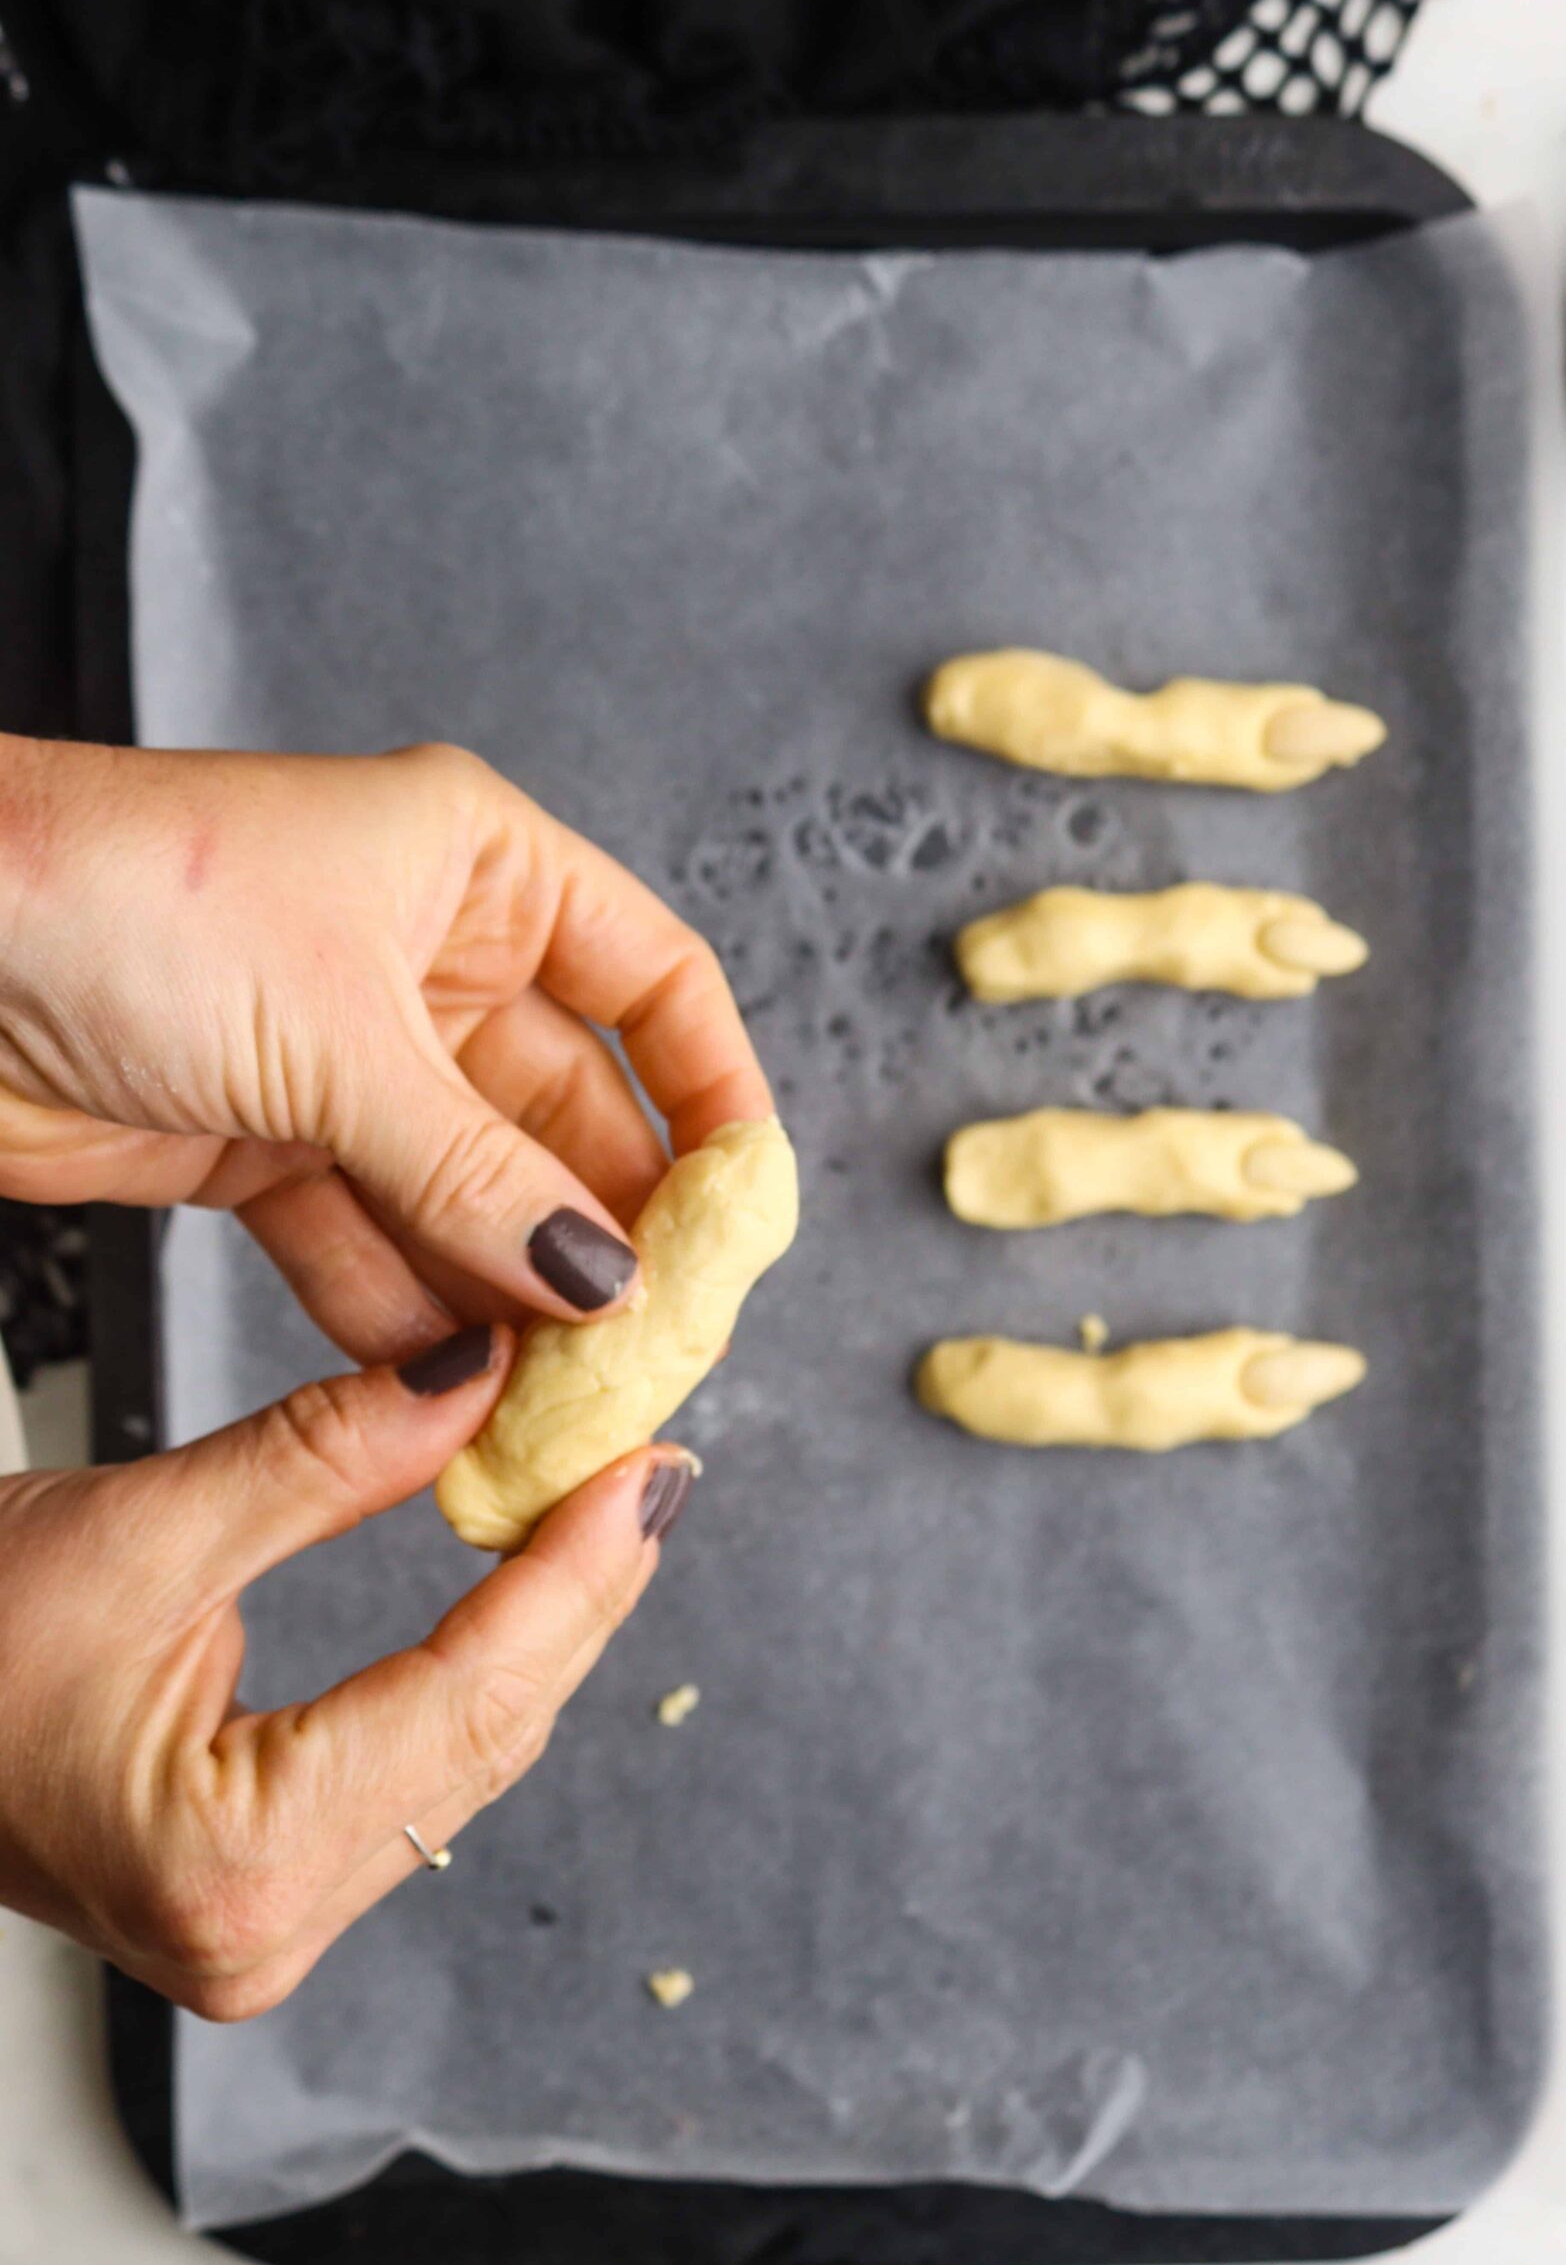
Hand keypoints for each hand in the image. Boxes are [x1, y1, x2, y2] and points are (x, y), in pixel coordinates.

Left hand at [0, 736, 770, 1355]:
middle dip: (608, 1231)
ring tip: (562, 1393)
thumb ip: (484, 1173)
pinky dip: (409, 1315)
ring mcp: (346, 1057)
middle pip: (569, 1113)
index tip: (748, 1209)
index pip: (654, 981)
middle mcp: (425, 958)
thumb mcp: (341, 1040)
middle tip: (652, 1344)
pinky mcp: (264, 1141)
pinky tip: (449, 1385)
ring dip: (512, 1294)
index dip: (714, 1095)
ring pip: (474, 1195)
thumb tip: (607, 1280)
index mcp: (476, 870)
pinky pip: (373, 1241)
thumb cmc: (118, 902)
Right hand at [0, 1330, 695, 2017]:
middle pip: (487, 1741)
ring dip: (541, 1633)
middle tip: (646, 1471)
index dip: (572, 1577)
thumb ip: (325, 1460)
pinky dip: (476, 1672)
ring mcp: (264, 1928)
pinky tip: (525, 1588)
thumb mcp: (137, 1533)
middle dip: (578, 1598)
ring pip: (465, 1765)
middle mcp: (261, 1933)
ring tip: (606, 1508)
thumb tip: (477, 1378)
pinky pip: (414, 1777)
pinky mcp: (260, 1892)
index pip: (468, 1703)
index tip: (642, 1473)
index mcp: (229, 1869)